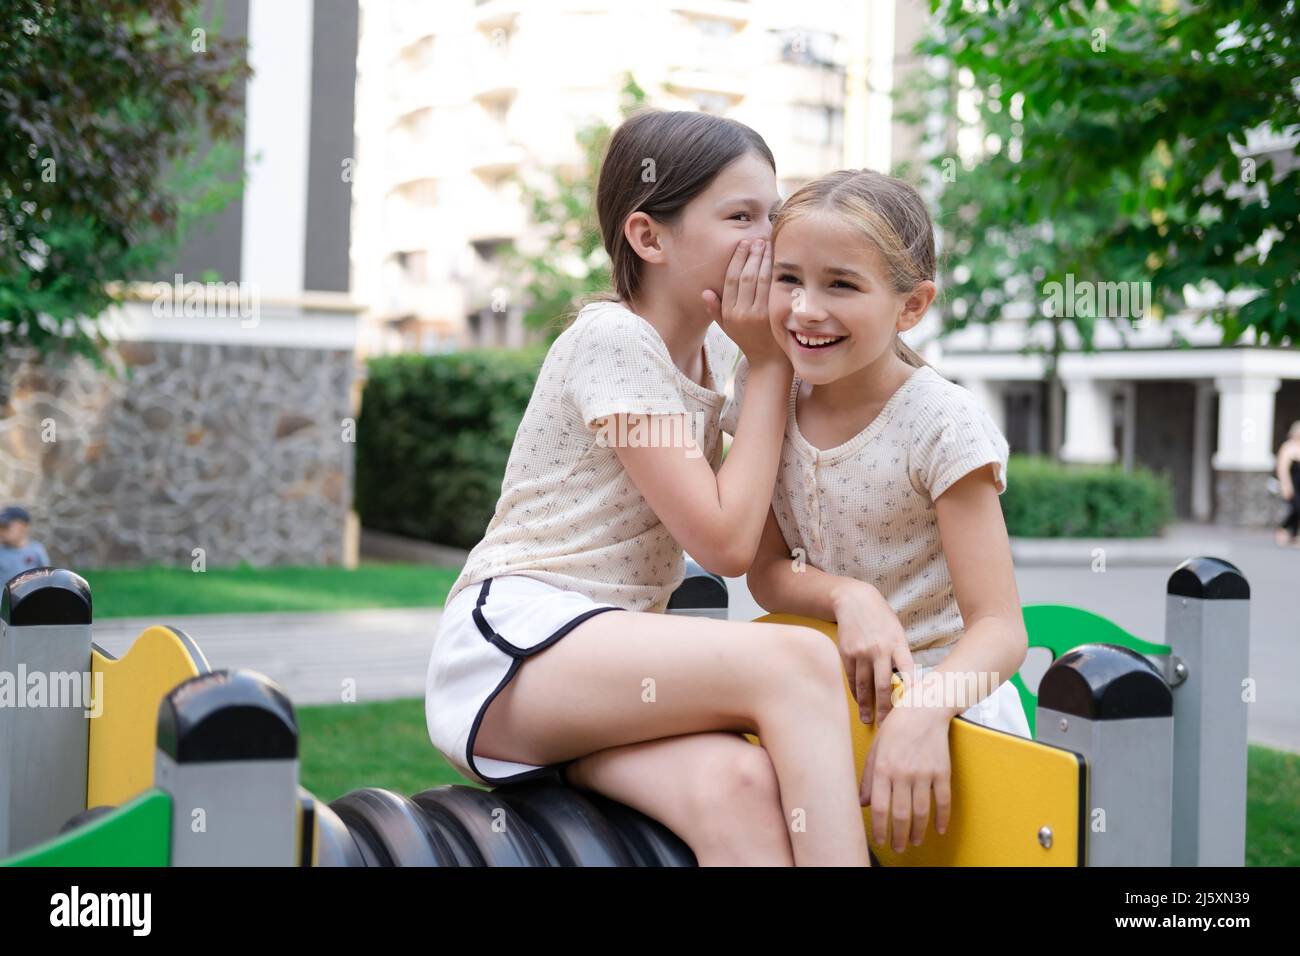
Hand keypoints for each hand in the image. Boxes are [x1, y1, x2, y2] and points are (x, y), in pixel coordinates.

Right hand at [702, 238, 783, 365]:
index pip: (731, 280)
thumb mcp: (727, 327)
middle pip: (745, 276)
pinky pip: (771, 288)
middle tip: (756, 239)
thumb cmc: (747, 340)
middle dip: (751, 255)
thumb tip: (705, 292)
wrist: (768, 360)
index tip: (742, 245)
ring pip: (759, 280)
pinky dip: (773, 271)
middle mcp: (741, 313)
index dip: (736, 260)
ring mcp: (757, 314)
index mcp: (728, 313)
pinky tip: (776, 259)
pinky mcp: (771, 315)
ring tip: (766, 244)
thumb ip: (715, 310)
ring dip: (763, 259)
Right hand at [832, 579, 915, 724]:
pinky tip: (858, 701)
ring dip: (866, 705)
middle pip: (884, 686)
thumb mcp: (897, 634)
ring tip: (868, 720)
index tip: (912, 712)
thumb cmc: (881, 619)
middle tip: (887, 726)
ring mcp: (861, 652)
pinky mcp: (846, 653)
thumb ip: (901, 656)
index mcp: (898, 645)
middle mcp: (880, 650)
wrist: (854, 601)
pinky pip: (852, 678)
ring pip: (864, 686)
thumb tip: (906, 683)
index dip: (911, 694)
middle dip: (886, 709)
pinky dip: (855, 691)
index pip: (908, 674)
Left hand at [860, 703, 952, 851]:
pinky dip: (942, 818)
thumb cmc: (896, 727)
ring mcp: (924, 773)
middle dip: (898, 836)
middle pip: (900, 814)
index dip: (879, 828)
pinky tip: (938, 830)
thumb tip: (862, 803)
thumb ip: (869, 777)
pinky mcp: (943, 771)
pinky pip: (943, 801)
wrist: (925, 708)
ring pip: (921, 811)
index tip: (879, 840)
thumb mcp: (876, 748)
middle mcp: (903, 773)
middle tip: (898, 847)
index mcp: (883, 767)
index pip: (879, 807)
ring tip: (914, 842)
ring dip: (918, 832)